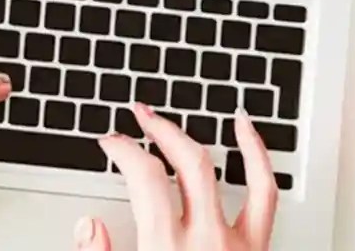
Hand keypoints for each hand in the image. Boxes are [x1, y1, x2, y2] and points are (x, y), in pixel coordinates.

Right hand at [74, 103, 277, 250]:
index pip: (143, 177)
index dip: (122, 149)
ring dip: (202, 136)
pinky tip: (248, 134)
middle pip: (185, 162)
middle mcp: (206, 240)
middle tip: (140, 116)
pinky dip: (258, 157)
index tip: (110, 142)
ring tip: (185, 116)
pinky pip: (266, 193)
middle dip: (160, 129)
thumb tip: (88, 227)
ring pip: (225, 169)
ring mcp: (239, 243)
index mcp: (166, 250)